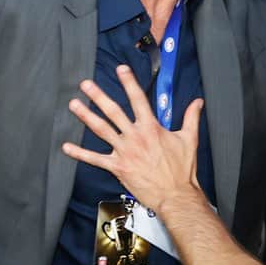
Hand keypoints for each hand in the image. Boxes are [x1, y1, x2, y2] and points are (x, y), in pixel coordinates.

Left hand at [61, 64, 203, 212]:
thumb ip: (191, 118)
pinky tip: (67, 147)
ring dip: (86, 116)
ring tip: (74, 104)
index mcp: (151, 128)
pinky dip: (80, 153)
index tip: (120, 69)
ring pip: (102, 130)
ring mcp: (125, 152)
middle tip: (85, 84)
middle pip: (113, 111)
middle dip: (98, 96)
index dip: (129, 82)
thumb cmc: (183, 170)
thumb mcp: (189, 139)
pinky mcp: (118, 168)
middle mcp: (135, 137)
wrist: (176, 195)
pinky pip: (95, 159)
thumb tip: (198, 102)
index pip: (138, 99)